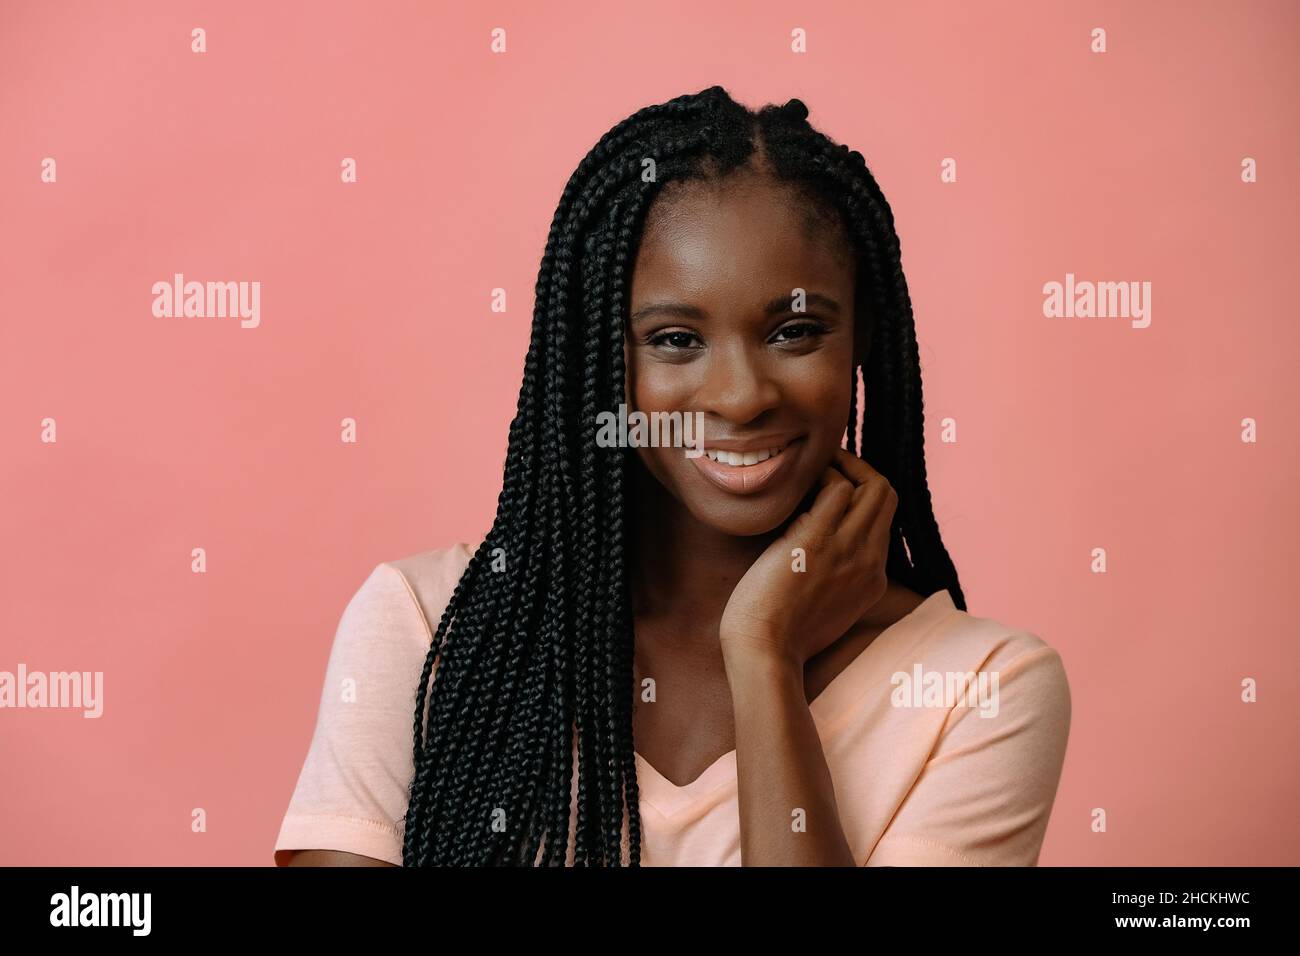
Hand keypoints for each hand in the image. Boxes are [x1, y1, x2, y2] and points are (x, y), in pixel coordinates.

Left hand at [718, 447, 898, 668]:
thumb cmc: (778, 634)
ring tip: (809, 470)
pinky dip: (819, 476)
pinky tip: (792, 489)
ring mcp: (849, 550)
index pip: (883, 519)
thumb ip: (832, 577)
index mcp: (873, 578)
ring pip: (873, 485)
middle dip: (860, 469)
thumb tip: (811, 546)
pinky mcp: (818, 541)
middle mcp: (870, 561)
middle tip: (826, 466)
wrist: (764, 654)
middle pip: (888, 494)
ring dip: (840, 466)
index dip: (860, 495)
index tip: (832, 486)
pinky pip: (837, 488)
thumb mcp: (823, 606)